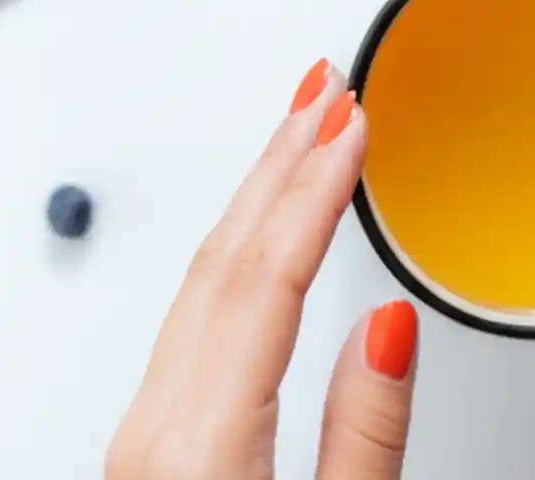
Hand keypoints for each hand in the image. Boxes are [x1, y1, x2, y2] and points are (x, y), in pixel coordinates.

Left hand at [107, 59, 418, 479]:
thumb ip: (366, 431)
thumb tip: (387, 328)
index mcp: (202, 447)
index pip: (267, 280)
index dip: (315, 191)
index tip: (352, 126)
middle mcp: (159, 426)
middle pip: (223, 258)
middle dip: (280, 160)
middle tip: (325, 90)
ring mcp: (148, 425)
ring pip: (201, 276)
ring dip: (258, 193)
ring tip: (304, 132)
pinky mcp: (156, 431)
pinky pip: (194, 308)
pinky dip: (237, 245)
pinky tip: (266, 221)